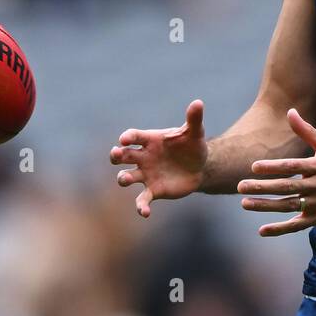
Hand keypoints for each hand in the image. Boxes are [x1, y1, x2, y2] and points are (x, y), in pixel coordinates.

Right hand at [109, 99, 207, 218]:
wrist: (199, 167)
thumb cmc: (192, 146)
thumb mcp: (194, 133)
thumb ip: (194, 119)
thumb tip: (198, 102)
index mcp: (150, 140)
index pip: (134, 136)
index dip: (127, 137)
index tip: (124, 139)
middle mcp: (143, 157)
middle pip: (122, 155)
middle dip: (116, 155)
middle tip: (115, 155)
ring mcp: (146, 174)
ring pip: (127, 176)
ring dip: (123, 178)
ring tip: (124, 179)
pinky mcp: (153, 190)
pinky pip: (142, 199)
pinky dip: (141, 206)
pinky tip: (145, 213)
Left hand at [236, 108, 315, 236]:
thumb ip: (305, 130)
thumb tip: (290, 111)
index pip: (292, 166)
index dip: (273, 167)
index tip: (254, 167)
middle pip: (286, 187)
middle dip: (262, 187)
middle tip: (240, 185)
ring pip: (288, 206)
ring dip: (265, 206)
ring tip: (245, 203)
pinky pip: (297, 226)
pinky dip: (280, 229)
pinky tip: (262, 230)